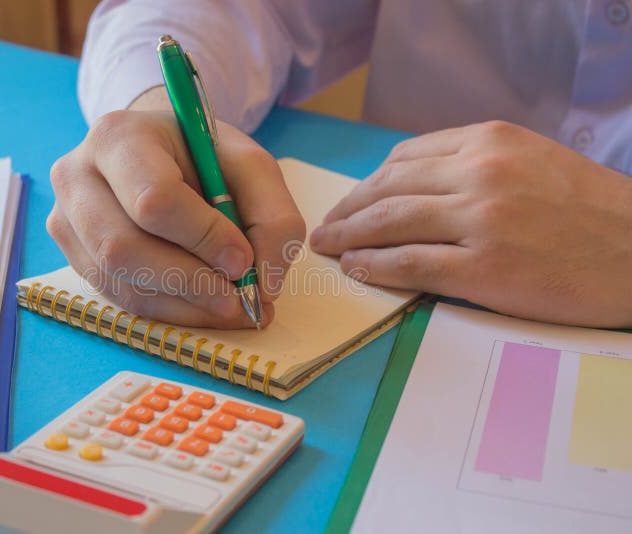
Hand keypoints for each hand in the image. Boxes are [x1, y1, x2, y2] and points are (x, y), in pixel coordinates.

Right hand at [47, 101, 304, 328]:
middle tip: (240, 299)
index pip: (154, 199)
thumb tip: (264, 284)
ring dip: (184, 305)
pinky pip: (119, 299)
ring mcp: (66, 220)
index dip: (203, 237)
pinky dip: (169, 311)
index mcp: (119, 137)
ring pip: (118, 282)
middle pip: (123, 248)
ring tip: (230, 306)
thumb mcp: (252, 169)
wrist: (160, 154)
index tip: (244, 260)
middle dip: (191, 282)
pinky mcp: (74, 256)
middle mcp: (77, 176)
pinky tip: (203, 306)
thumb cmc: (203, 157)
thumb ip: (274, 219)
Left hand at [310, 120, 631, 327]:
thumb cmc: (589, 211)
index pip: (405, 157)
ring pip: (389, 224)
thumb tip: (414, 184)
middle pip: (387, 188)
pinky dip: (375, 267)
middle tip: (326, 227)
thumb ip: (475, 164)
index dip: (368, 182)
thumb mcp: (533, 161)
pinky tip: (356, 269)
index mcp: (490, 140)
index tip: (353, 200)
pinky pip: (410, 264)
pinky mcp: (484, 268)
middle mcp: (480, 173)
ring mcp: (480, 220)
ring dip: (349, 237)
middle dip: (348, 209)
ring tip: (329, 247)